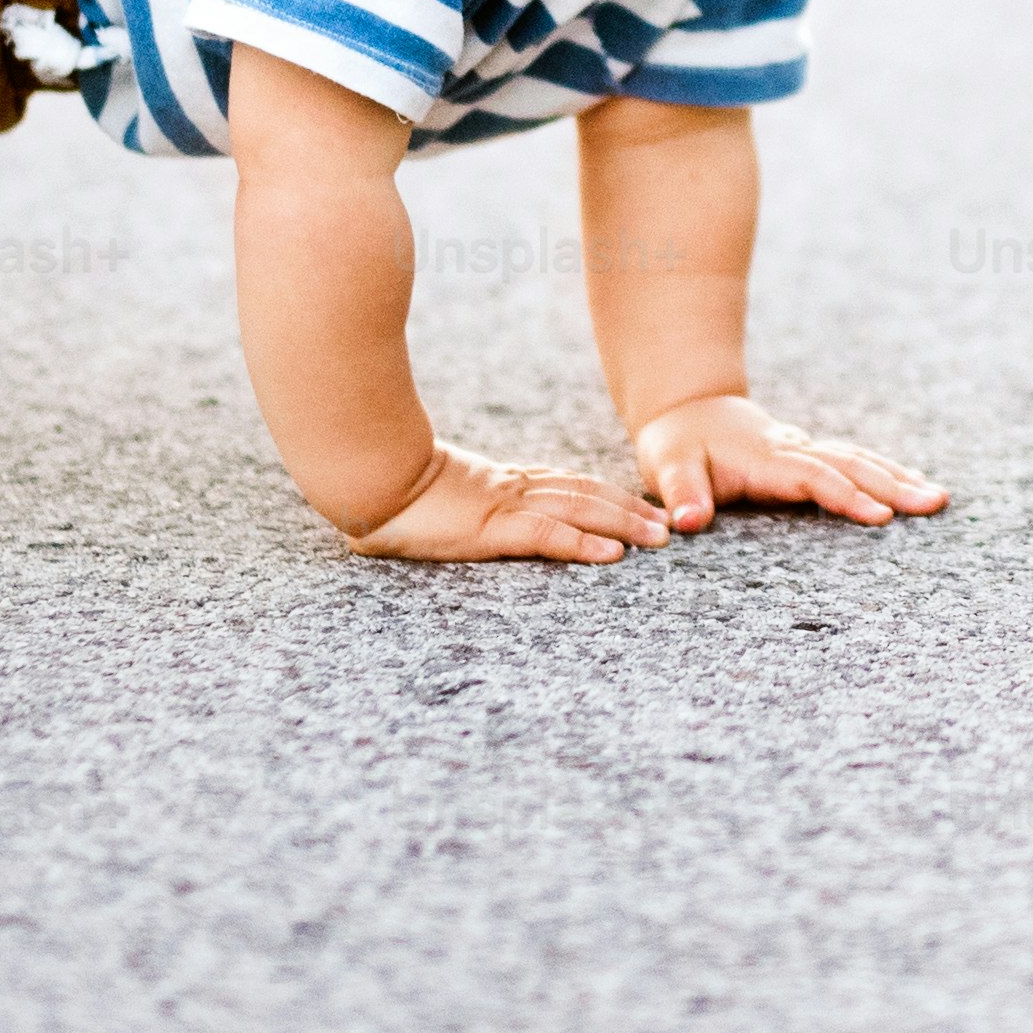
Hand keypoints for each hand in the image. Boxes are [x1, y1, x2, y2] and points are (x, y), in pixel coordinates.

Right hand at [343, 445, 672, 565]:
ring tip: (657, 540)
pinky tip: (612, 556)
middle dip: (629, 511)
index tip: (637, 507)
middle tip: (668, 527)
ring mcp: (503, 506)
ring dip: (623, 526)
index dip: (605, 496)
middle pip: (585, 495)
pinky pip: (547, 536)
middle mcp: (510, 489)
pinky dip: (584, 545)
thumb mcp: (426, 498)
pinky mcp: (491, 526)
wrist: (364, 475)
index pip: (565, 485)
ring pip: (579, 512)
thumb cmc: (382, 488)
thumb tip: (446, 512)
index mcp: (498, 481)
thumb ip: (447, 503)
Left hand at [629, 393, 947, 533]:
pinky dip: (886, 471)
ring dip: (899, 477)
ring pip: (859, 460)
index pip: (813, 476)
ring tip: (938, 498)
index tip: (882, 516)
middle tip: (935, 503)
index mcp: (764, 457)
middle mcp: (792, 449)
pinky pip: (855, 461)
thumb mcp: (666, 467)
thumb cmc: (676, 444)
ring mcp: (804, 449)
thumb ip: (680, 493)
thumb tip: (688, 523)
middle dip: (894, 485)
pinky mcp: (810, 454)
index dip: (847, 495)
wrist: (688, 408)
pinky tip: (915, 482)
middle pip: (851, 465)